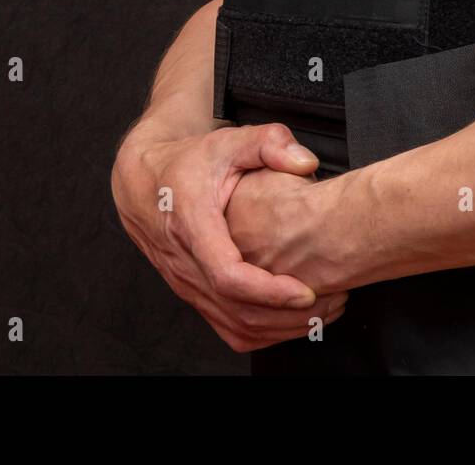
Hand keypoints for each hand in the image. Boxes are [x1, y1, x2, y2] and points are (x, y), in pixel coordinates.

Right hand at [111, 121, 346, 351]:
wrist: (143, 183)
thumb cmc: (187, 164)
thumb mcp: (228, 140)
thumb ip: (269, 143)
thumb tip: (305, 161)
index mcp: (193, 225)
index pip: (228, 275)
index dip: (269, 291)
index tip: (306, 291)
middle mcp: (185, 263)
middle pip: (238, 310)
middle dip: (288, 315)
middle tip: (331, 303)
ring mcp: (187, 285)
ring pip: (234, 326)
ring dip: (281, 328)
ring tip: (322, 314)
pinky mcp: (193, 295)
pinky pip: (227, 328)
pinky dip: (263, 333)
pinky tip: (292, 320)